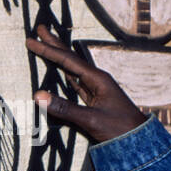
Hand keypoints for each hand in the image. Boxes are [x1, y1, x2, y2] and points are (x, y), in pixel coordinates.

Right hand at [25, 25, 146, 143]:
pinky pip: (76, 83)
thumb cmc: (120, 129)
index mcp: (98, 79)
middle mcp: (97, 80)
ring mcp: (97, 89)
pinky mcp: (95, 100)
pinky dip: (66, 75)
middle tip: (39, 28)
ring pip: (72, 69)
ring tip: (47, 46)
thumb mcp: (91, 119)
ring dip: (59, 58)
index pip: (67, 61)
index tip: (31, 40)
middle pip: (71, 58)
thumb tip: (38, 96)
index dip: (48, 50)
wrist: (139, 142)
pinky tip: (63, 72)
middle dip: (54, 44)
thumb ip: (64, 108)